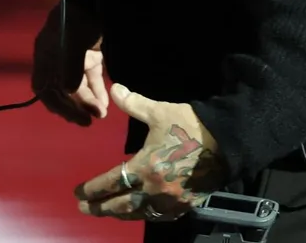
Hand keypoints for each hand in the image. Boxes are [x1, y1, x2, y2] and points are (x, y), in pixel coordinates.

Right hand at [31, 2, 107, 124]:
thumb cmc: (80, 17)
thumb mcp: (74, 41)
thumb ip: (72, 67)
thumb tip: (68, 92)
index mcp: (46, 55)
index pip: (45, 88)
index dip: (58, 106)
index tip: (75, 117)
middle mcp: (57, 59)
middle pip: (62, 90)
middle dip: (75, 107)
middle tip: (90, 120)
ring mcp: (74, 57)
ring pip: (77, 86)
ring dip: (87, 101)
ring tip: (101, 114)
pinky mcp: (90, 54)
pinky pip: (90, 77)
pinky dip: (96, 90)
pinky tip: (104, 103)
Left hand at [74, 86, 224, 222]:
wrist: (228, 141)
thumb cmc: (190, 126)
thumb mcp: (159, 112)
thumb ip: (133, 104)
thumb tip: (114, 88)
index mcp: (145, 167)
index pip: (111, 183)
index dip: (92, 189)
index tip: (78, 192)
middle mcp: (155, 189)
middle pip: (121, 204)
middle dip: (100, 207)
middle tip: (84, 208)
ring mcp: (171, 200)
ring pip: (139, 213)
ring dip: (120, 213)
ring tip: (107, 211)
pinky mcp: (186, 204)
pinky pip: (160, 216)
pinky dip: (145, 215)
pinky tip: (139, 212)